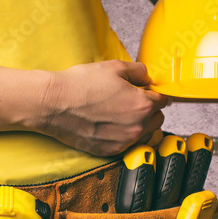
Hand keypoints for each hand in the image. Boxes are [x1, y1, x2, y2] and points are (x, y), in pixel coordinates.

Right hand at [35, 60, 170, 156]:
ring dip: (139, 125)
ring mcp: (123, 142)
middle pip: (157, 119)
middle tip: (132, 101)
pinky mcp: (109, 151)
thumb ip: (138, 71)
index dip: (155, 93)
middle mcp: (137, 127)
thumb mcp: (113, 67)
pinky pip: (126, 144)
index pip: (163, 100)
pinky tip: (109, 124)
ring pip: (144, 134)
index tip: (147, 92)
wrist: (53, 104)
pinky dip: (122, 136)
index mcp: (142, 104)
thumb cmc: (80, 85)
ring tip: (120, 114)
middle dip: (149, 110)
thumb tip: (146, 76)